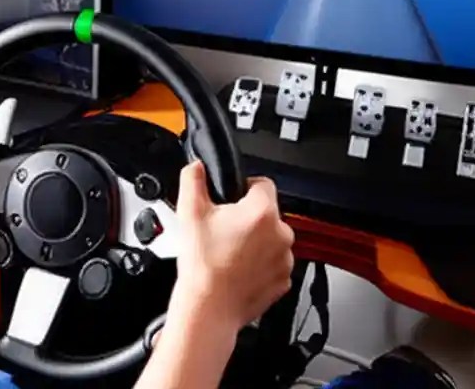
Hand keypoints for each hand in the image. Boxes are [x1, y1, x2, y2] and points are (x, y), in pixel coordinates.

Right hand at [168, 161, 294, 334]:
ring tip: (229, 253)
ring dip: (256, 242)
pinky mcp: (283, 281)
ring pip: (272, 239)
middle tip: (224, 231)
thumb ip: (193, 179)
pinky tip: (238, 270)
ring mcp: (285, 259)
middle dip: (248, 218)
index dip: (245, 188)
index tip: (233, 200)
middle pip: (267, 213)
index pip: (263, 184)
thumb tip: (197, 167)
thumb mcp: (189, 212)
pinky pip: (273, 264)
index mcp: (262, 211)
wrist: (209, 307)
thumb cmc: (203, 265)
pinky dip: (260, 265)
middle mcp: (281, 234)